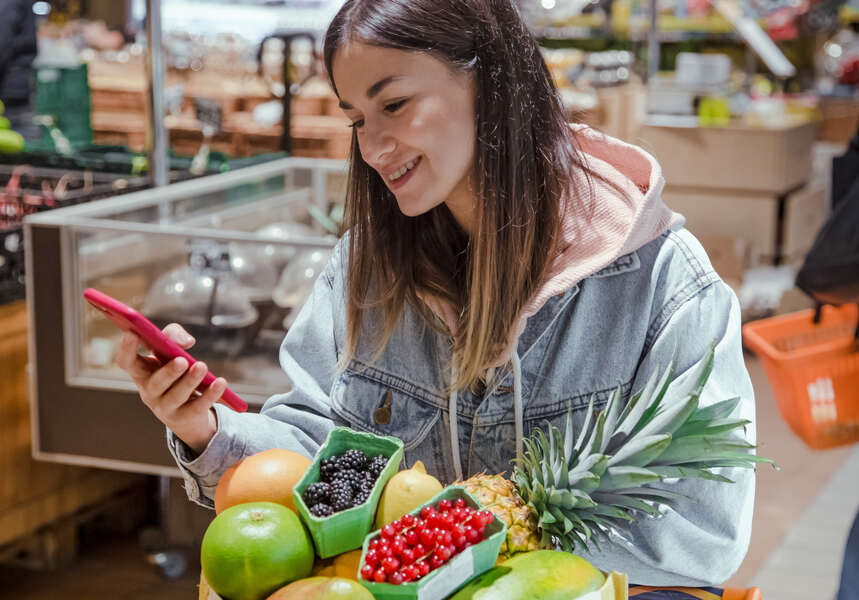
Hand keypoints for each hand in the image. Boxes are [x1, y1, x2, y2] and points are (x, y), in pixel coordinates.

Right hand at [115, 323, 225, 454]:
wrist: (187, 413)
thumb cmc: (175, 372)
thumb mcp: (171, 351)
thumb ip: (174, 336)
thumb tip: (187, 341)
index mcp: (142, 372)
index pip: (127, 362)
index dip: (126, 348)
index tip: (132, 332)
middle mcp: (149, 392)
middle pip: (155, 383)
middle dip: (168, 372)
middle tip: (181, 360)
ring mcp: (166, 408)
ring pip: (176, 395)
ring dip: (190, 381)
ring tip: (202, 366)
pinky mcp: (185, 417)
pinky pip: (198, 406)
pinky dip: (211, 394)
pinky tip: (220, 382)